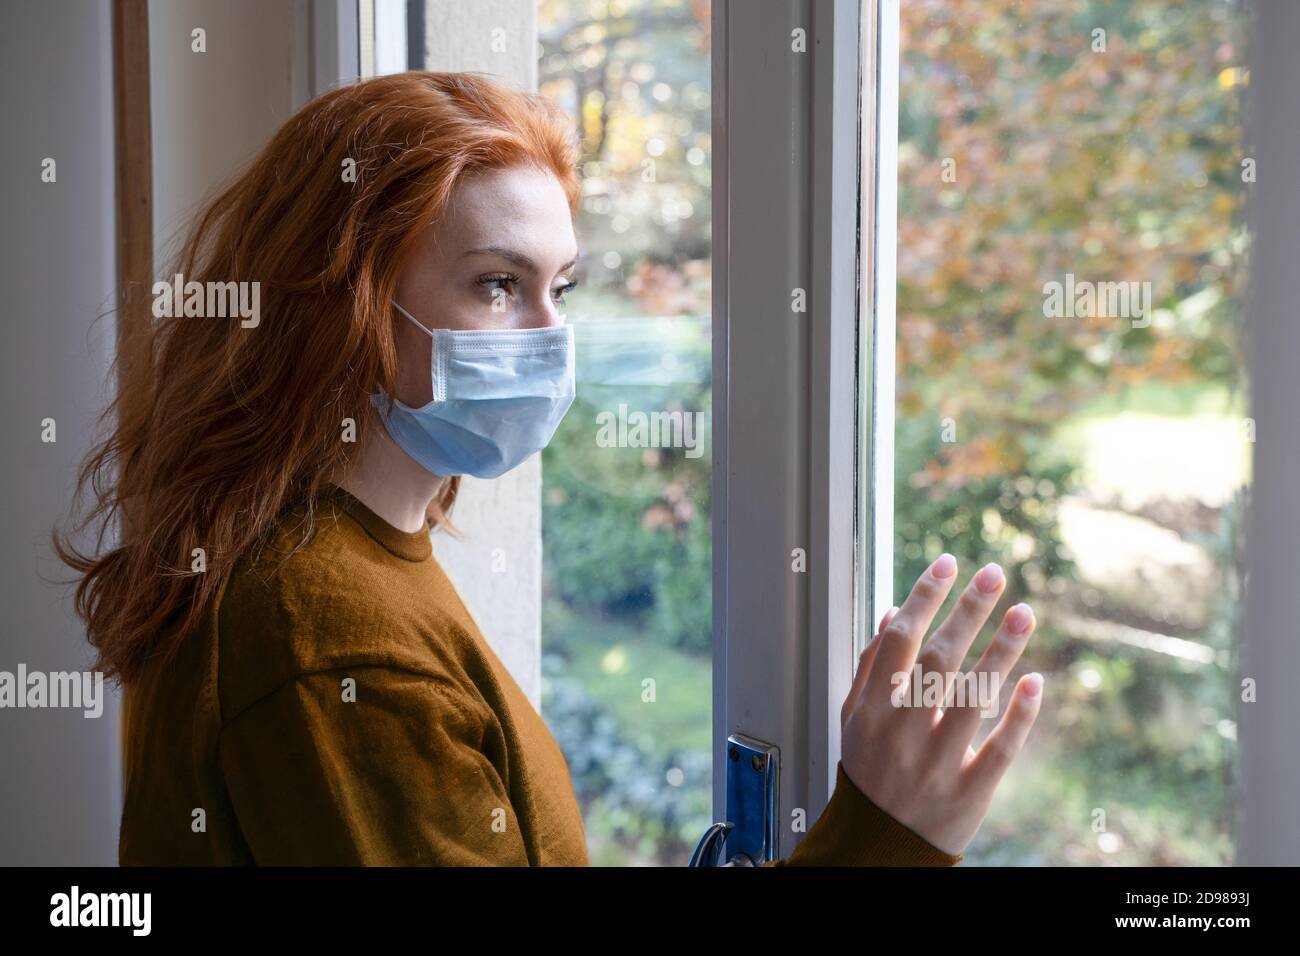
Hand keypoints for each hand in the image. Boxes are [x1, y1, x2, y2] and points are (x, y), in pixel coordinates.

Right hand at [839, 553, 1042, 856]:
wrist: (881, 844)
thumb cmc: (870, 771)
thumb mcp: (854, 720)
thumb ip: (871, 668)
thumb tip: (893, 612)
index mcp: (872, 709)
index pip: (900, 640)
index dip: (924, 597)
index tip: (948, 564)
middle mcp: (903, 732)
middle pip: (939, 660)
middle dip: (967, 611)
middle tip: (993, 573)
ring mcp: (938, 763)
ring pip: (973, 697)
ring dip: (1001, 651)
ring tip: (1023, 611)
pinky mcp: (970, 791)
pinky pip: (999, 748)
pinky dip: (1018, 715)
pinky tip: (1035, 681)